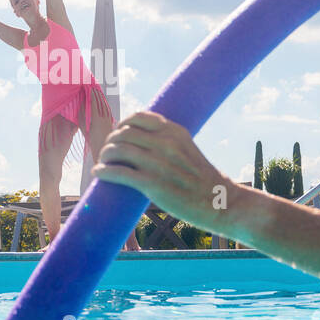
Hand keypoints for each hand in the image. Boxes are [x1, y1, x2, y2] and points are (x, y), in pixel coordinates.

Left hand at [92, 111, 231, 230]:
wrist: (221, 202)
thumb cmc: (202, 179)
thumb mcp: (187, 149)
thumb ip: (167, 141)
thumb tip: (142, 141)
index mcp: (174, 131)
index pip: (137, 118)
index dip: (121, 125)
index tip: (117, 135)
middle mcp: (166, 143)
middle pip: (123, 134)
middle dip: (110, 142)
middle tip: (107, 153)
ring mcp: (159, 163)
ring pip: (117, 150)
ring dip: (104, 156)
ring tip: (102, 163)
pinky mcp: (152, 184)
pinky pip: (118, 172)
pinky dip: (103, 171)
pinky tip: (98, 174)